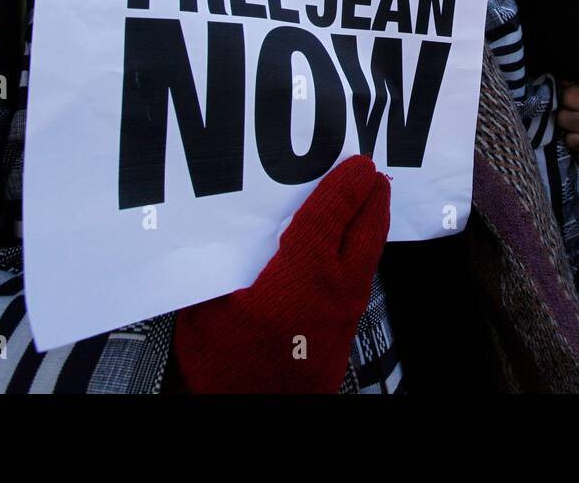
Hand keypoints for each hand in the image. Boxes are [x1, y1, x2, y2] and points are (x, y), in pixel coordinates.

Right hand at [173, 155, 389, 393]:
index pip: (330, 216)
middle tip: (371, 172)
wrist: (256, 414)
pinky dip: (364, 248)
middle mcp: (333, 289)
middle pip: (365, 230)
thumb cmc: (228, 368)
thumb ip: (219, 265)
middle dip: (371, 197)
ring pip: (369, 253)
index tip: (356, 163)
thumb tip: (215, 229)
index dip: (343, 186)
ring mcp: (345, 310)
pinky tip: (353, 246)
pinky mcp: (346, 328)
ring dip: (371, 222)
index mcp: (300, 276)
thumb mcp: (206, 310)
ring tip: (370, 200)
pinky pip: (362, 274)